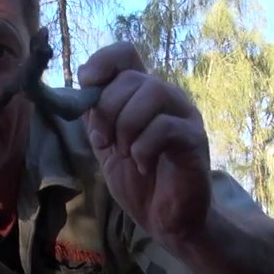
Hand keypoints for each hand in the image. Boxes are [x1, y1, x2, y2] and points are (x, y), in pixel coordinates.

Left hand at [78, 44, 212, 244]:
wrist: (166, 220)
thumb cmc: (139, 182)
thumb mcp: (107, 144)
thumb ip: (96, 116)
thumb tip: (78, 87)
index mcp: (142, 95)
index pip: (125, 53)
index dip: (102, 62)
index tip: (86, 85)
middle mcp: (166, 98)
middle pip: (131, 78)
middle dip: (107, 111)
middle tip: (104, 142)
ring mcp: (184, 116)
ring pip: (152, 93)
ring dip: (126, 127)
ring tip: (126, 154)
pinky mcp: (194, 139)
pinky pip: (164, 127)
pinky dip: (144, 148)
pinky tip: (144, 166)